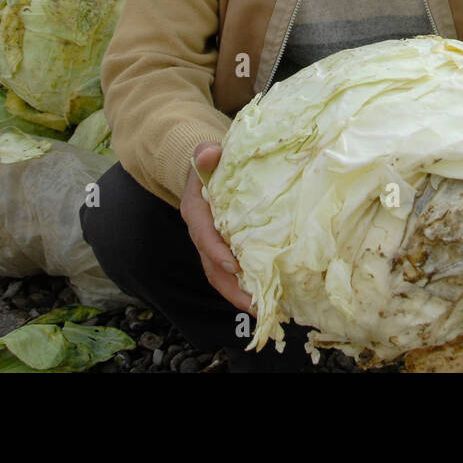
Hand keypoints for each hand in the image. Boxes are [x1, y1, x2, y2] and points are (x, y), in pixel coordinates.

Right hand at [180, 142, 255, 314]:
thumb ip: (206, 153)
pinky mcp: (226, 251)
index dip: (216, 252)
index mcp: (196, 212)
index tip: (234, 266)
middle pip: (211, 267)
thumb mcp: (208, 152)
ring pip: (221, 277)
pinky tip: (267, 299)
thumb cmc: (212, 163)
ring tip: (264, 310)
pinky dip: (246, 287)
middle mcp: (201, 234)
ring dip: (239, 295)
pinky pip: (233, 274)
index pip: (203, 236)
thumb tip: (208, 154)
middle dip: (231, 288)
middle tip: (254, 304)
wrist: (208, 170)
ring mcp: (213, 246)